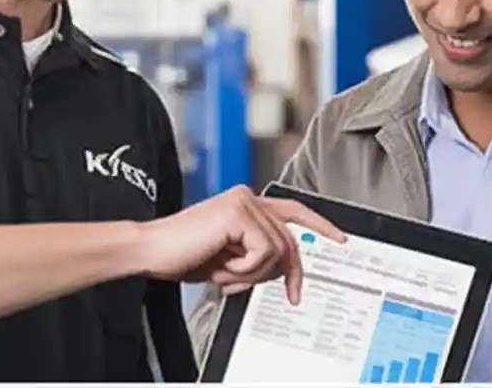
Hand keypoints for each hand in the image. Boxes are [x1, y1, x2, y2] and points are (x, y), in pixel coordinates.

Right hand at [135, 185, 344, 303]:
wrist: (150, 252)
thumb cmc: (182, 255)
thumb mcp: (230, 260)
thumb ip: (256, 256)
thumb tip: (284, 269)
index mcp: (246, 204)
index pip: (294, 211)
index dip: (320, 225)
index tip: (341, 239)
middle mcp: (247, 197)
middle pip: (290, 239)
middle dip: (290, 273)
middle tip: (292, 295)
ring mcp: (243, 202)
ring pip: (277, 250)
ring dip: (254, 275)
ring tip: (227, 277)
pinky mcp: (237, 212)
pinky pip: (262, 252)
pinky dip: (244, 271)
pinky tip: (222, 269)